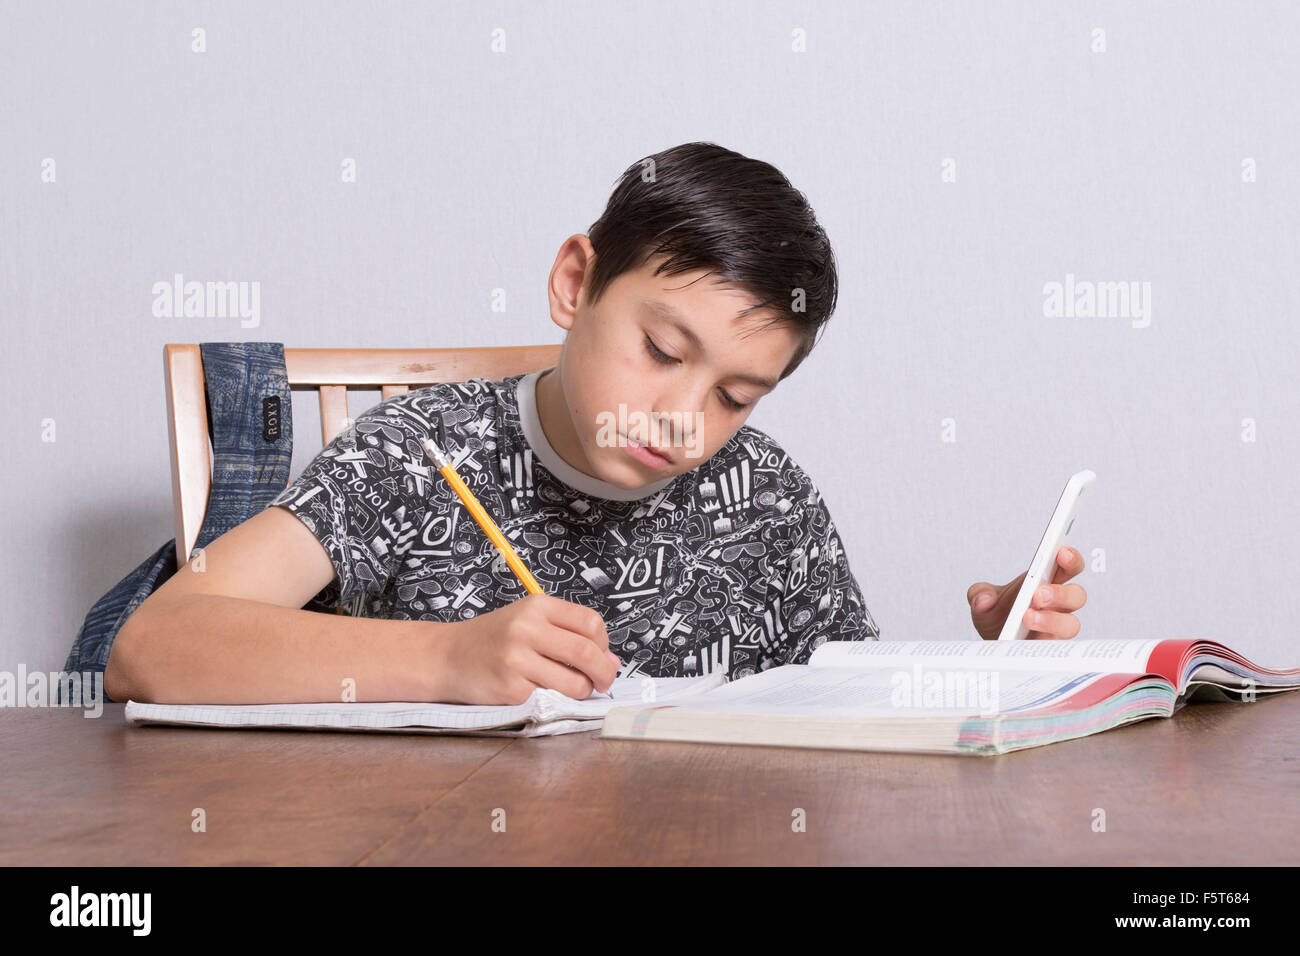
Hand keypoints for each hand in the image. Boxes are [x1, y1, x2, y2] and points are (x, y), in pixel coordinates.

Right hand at [430, 592, 621, 704]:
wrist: (446, 656)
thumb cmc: (493, 640)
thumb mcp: (528, 622)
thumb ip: (569, 635)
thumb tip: (612, 662)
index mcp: (536, 606)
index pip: (590, 623)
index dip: (604, 644)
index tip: (602, 656)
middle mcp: (526, 628)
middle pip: (587, 652)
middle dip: (604, 672)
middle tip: (603, 682)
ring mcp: (516, 659)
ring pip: (574, 683)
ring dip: (582, 691)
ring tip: (572, 689)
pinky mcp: (510, 688)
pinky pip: (549, 699)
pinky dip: (553, 700)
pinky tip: (539, 691)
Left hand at [966, 546, 1086, 640]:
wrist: (991, 641)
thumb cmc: (996, 614)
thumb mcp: (982, 599)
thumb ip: (980, 594)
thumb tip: (984, 600)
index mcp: (1048, 582)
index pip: (1070, 566)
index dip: (1071, 559)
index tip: (1062, 553)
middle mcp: (1059, 604)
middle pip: (1077, 595)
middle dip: (1060, 593)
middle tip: (1038, 595)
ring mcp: (1058, 627)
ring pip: (1071, 623)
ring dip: (1051, 620)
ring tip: (1028, 618)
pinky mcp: (1051, 648)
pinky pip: (1056, 647)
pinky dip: (1041, 641)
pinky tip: (1025, 641)